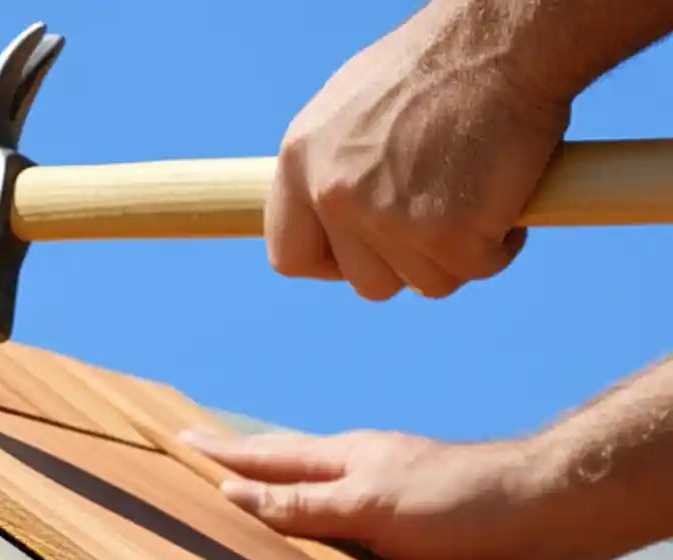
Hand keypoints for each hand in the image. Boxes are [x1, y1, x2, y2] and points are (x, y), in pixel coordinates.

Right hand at [178, 427, 603, 559]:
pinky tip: (324, 558)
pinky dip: (324, 544)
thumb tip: (231, 492)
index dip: (223, 450)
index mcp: (343, 458)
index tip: (181, 437)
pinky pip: (354, 545)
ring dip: (283, 505)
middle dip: (245, 467)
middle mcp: (359, 479)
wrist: (542, 519)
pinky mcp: (414, 543)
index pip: (267, 454)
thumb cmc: (455, 499)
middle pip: (289, 472)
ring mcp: (387, 508)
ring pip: (320, 508)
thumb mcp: (365, 502)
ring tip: (249, 506)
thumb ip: (300, 502)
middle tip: (206, 461)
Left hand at [266, 2, 570, 299]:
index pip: (290, 255)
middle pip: (367, 280)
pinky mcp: (446, 236)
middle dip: (408, 261)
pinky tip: (504, 196)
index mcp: (299, 161)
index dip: (333, 263)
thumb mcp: (352, 110)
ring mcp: (386, 220)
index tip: (367, 252)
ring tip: (474, 194)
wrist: (500, 42)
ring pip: (425, 282)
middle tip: (441, 216)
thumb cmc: (437, 67)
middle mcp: (332, 195)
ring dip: (457, 252)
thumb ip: (333, 169)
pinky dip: (499, 245)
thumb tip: (332, 219)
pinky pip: (474, 269)